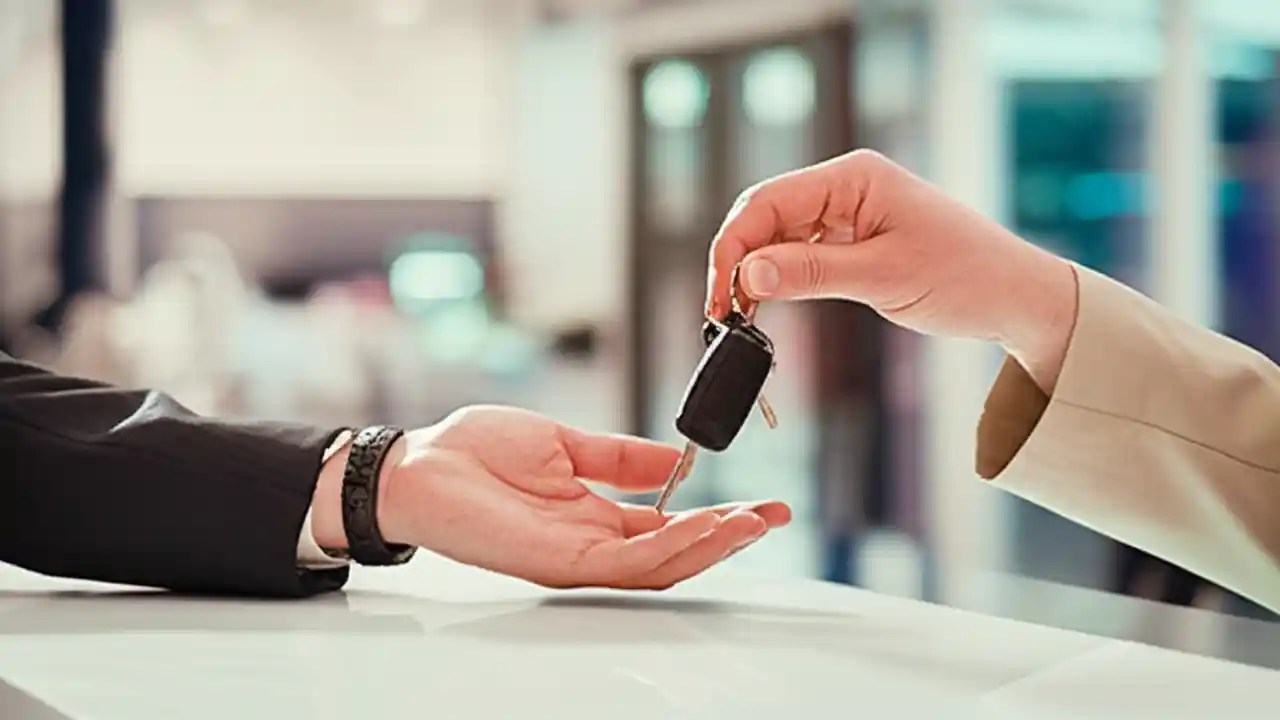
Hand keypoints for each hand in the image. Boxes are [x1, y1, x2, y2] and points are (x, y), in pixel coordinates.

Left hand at [314, 407, 790, 588]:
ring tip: (752, 523)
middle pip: (674, 554)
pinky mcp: (558, 560)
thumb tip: (672, 458)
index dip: (718, 519)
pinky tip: (703, 528)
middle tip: (774, 517)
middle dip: (729, 538)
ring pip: (659, 566)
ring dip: (710, 546)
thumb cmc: (473, 451)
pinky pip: (626, 562)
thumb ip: (619, 457)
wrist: (419, 462)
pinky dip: (669, 548)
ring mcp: (576, 557)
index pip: (668, 527)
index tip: (762, 504)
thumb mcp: (565, 442)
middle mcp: (591, 543)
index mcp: (594, 515)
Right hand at [705, 150, 1077, 390]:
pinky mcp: (853, 237)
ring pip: (777, 235)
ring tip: (740, 315)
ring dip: (755, 271)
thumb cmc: (964, 275)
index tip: (721, 296)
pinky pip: (799, 251)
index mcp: (853, 176)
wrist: (1013, 296)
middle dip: (738, 260)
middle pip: (764, 215)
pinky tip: (766, 304)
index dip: (734, 247)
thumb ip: (810, 272)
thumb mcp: (882, 276)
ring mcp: (848, 210)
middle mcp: (845, 185)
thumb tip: (748, 275)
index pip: (768, 201)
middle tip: (724, 312)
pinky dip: (779, 277)